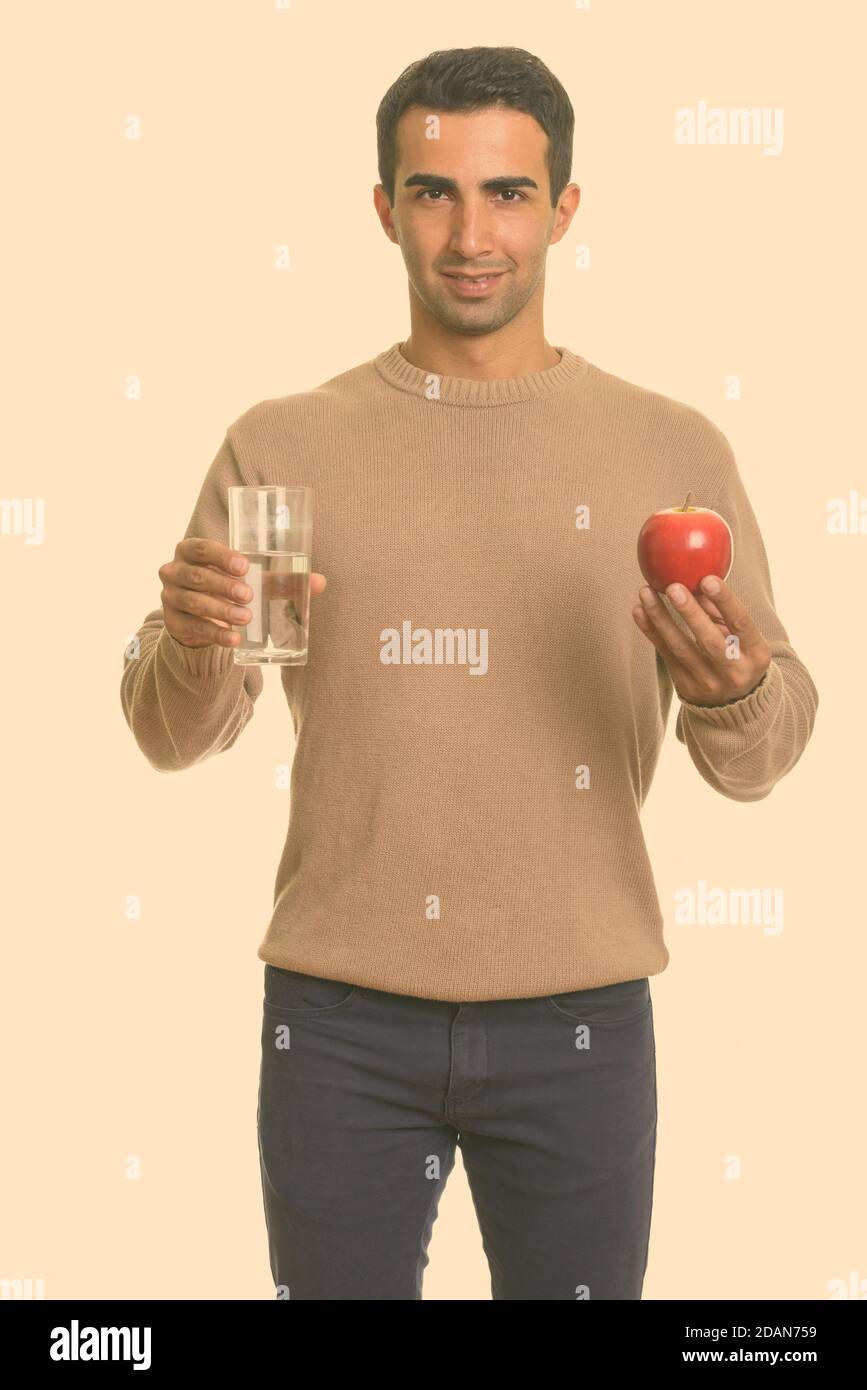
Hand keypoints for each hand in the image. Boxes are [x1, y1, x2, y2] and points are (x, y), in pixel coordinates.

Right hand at [159, 538, 326, 648]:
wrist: (199, 617)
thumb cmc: (227, 587)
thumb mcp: (250, 580)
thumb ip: (281, 580)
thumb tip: (320, 582)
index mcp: (190, 551)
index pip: (200, 548)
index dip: (220, 556)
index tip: (244, 566)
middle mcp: (174, 571)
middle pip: (196, 576)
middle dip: (223, 586)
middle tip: (249, 596)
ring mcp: (170, 598)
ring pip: (194, 602)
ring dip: (221, 610)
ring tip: (246, 618)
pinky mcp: (173, 623)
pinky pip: (194, 628)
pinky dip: (215, 634)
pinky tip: (234, 639)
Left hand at [631, 574, 770, 706]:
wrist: (734, 703)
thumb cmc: (738, 655)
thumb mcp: (741, 636)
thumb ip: (720, 610)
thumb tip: (695, 578)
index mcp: (756, 654)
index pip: (742, 623)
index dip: (725, 601)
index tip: (707, 579)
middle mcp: (734, 671)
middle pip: (710, 641)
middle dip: (690, 612)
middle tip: (673, 587)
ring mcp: (709, 682)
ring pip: (681, 648)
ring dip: (661, 619)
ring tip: (646, 593)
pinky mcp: (686, 686)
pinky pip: (665, 655)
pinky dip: (651, 632)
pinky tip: (639, 611)